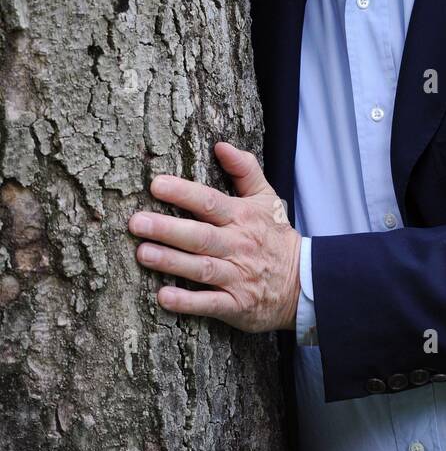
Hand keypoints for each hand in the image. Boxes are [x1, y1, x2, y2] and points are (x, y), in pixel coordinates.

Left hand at [127, 141, 301, 332]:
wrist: (303, 281)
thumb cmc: (275, 235)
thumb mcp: (266, 197)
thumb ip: (244, 169)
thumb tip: (221, 145)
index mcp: (242, 217)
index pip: (210, 202)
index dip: (183, 193)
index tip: (156, 184)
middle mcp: (238, 246)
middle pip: (200, 236)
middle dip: (167, 229)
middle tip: (137, 222)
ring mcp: (237, 276)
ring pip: (201, 268)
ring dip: (171, 262)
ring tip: (143, 253)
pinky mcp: (236, 305)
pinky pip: (209, 303)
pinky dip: (187, 302)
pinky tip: (163, 296)